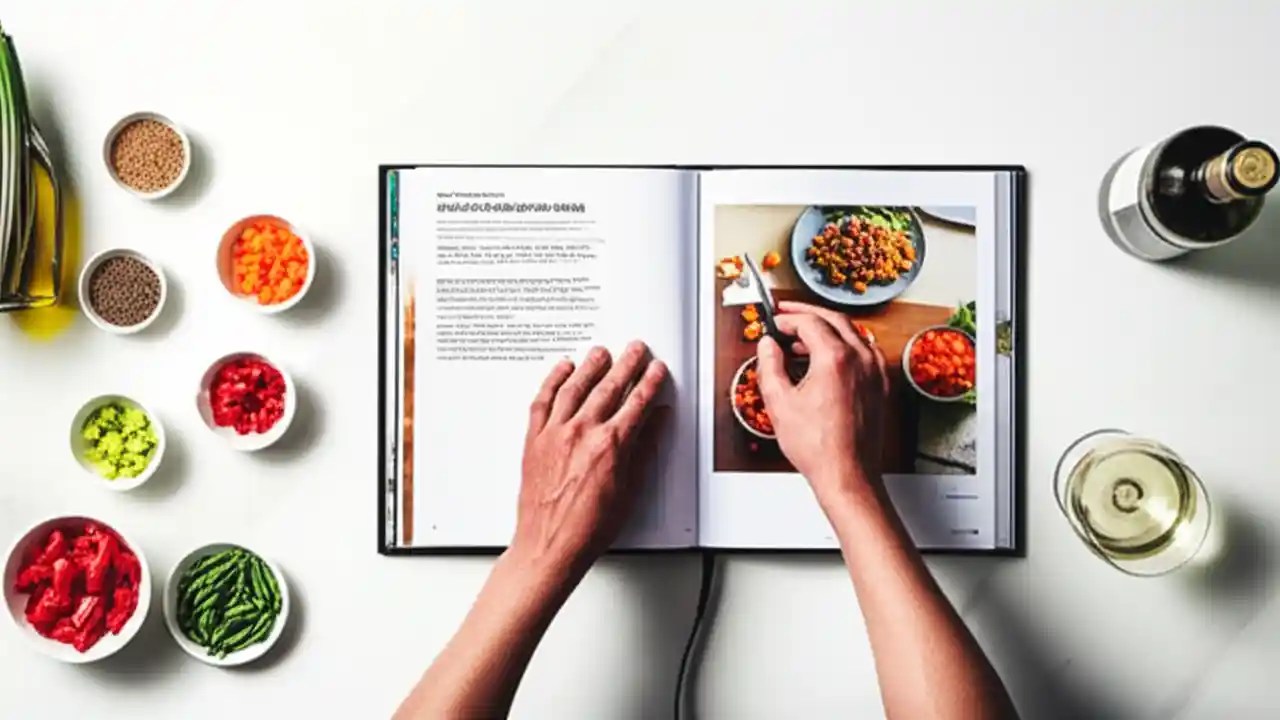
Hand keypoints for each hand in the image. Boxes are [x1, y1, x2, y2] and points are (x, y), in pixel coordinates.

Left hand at [514, 341, 668, 577]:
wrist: (550, 546)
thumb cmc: (588, 527)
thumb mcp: (629, 489)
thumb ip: (644, 449)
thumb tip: (657, 421)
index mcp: (611, 445)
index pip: (637, 403)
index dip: (650, 382)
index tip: (657, 371)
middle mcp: (582, 433)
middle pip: (609, 387)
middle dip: (627, 364)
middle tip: (636, 350)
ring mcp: (555, 433)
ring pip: (576, 387)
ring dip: (591, 366)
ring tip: (602, 353)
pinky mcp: (534, 439)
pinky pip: (543, 400)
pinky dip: (552, 381)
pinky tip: (562, 369)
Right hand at [755, 301, 888, 505]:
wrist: (847, 474)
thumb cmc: (819, 447)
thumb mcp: (779, 403)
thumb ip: (769, 365)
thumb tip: (767, 346)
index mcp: (836, 359)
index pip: (810, 322)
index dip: (788, 319)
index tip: (775, 323)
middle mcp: (861, 359)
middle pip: (834, 319)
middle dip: (808, 314)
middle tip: (788, 314)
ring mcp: (875, 371)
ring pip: (852, 332)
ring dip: (827, 328)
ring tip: (803, 338)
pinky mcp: (881, 384)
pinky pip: (864, 351)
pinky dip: (845, 345)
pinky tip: (829, 357)